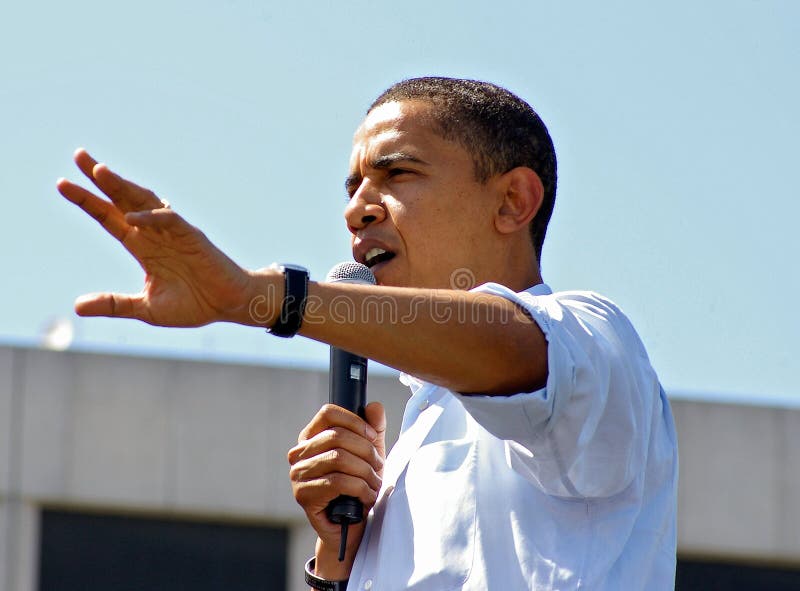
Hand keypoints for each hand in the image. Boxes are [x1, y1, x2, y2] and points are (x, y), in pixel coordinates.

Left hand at [56, 149, 262, 326]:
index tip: (62, 184)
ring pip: (144, 201)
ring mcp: (174, 232)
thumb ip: (114, 304)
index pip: (109, 217)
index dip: (87, 201)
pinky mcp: (193, 237)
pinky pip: (169, 221)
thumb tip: (77, 307)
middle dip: (100, 179)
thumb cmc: (194, 304)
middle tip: (78, 156)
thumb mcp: (146, 308)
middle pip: (123, 199)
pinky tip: (131, 217)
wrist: (229, 305)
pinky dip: (150, 217)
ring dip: (122, 186)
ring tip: (99, 170)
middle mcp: (155, 233)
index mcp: (142, 247)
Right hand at [288, 402, 385, 573]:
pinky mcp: (304, 495)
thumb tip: (374, 407)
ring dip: (365, 471)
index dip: (355, 421)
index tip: (372, 437)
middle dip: (365, 450)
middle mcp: (299, 453)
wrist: (351, 525)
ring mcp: (297, 474)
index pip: (328, 413)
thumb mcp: (369, 453)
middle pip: (336, 436)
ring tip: (375, 482)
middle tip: (379, 466)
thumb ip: (373, 429)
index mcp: (311, 437)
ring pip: (338, 458)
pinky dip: (359, 488)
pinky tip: (367, 495)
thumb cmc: (358, 485)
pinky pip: (337, 482)